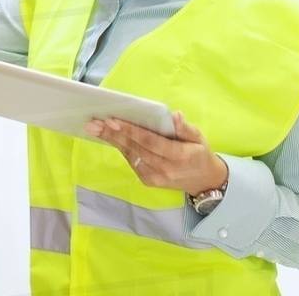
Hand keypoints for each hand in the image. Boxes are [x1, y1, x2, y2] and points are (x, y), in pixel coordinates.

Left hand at [85, 111, 228, 196]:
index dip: (131, 131)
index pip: (151, 142)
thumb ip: (185, 128)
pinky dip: (121, 148)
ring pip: (130, 155)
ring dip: (112, 141)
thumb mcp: (199, 137)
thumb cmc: (199, 153)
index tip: (113, 120)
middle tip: (94, 123)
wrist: (204, 181)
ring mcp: (155, 178)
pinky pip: (132, 161)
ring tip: (95, 128)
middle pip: (136, 149)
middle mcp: (165, 169)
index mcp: (180, 156)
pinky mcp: (148, 181)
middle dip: (113, 134)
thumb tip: (174, 115)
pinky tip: (110, 137)